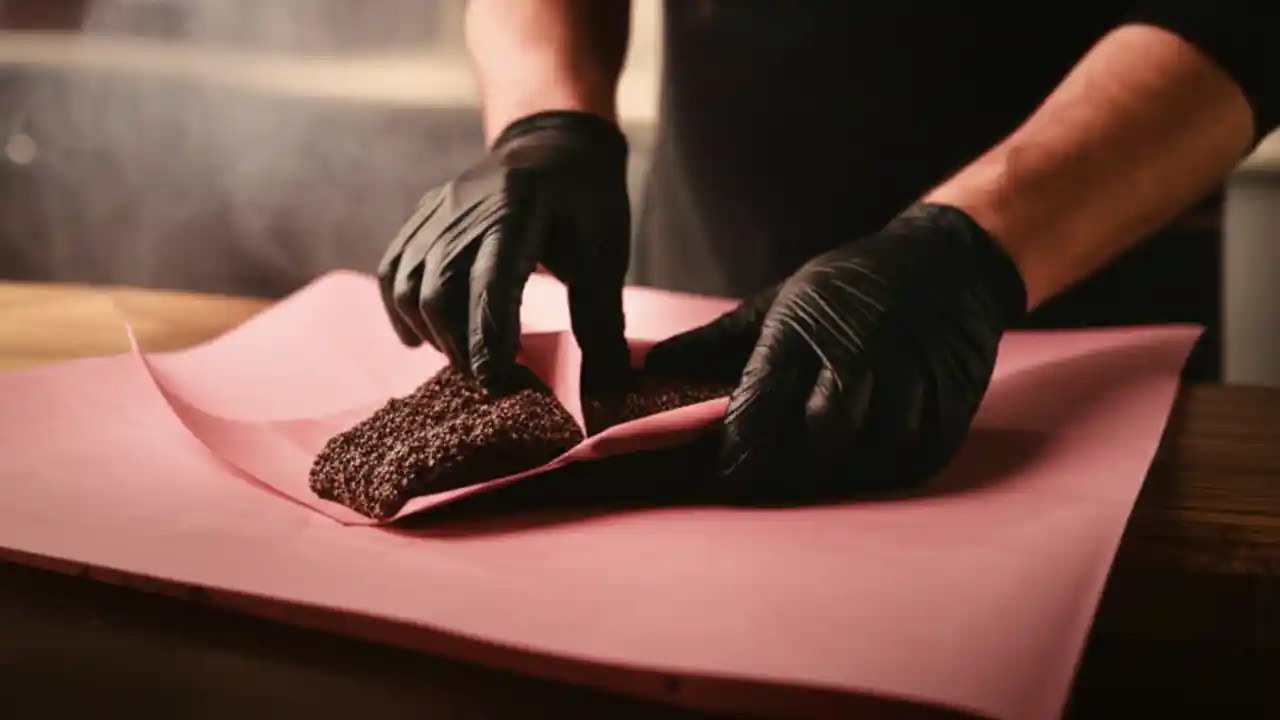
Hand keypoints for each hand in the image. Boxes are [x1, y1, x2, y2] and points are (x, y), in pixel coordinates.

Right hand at [378, 110, 632, 394]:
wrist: (554, 141)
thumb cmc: (586, 199)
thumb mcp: (606, 251)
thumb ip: (600, 316)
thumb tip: (608, 387)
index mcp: (518, 209)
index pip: (491, 283)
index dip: (488, 339)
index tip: (498, 384)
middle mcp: (466, 206)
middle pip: (440, 290)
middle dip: (460, 346)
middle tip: (489, 379)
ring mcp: (437, 209)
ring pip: (409, 284)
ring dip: (432, 333)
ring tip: (465, 358)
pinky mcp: (422, 216)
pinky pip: (393, 269)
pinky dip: (400, 311)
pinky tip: (420, 340)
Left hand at [644, 203, 1027, 502]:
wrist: (948, 262)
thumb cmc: (851, 284)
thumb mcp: (780, 299)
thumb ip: (716, 342)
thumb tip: (651, 367)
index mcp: (802, 333)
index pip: (757, 410)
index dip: (732, 453)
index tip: (716, 475)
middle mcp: (856, 359)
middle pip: (811, 446)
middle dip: (781, 472)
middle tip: (762, 480)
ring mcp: (908, 384)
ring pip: (861, 462)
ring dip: (832, 477)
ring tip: (811, 473)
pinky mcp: (947, 409)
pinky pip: (907, 464)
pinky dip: (879, 473)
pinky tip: (860, 464)